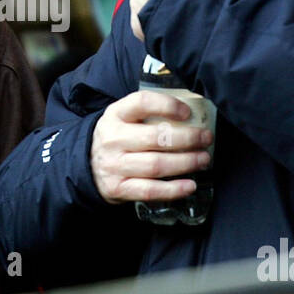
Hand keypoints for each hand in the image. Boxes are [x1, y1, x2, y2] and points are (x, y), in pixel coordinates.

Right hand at [90, 90, 211, 203]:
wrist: (87, 165)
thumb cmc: (118, 138)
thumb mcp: (124, 118)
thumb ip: (150, 114)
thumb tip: (194, 114)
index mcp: (116, 115)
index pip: (142, 103)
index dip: (167, 106)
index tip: (188, 112)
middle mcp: (113, 139)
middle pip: (156, 138)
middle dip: (188, 139)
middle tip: (206, 138)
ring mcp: (114, 165)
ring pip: (156, 165)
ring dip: (186, 163)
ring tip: (203, 159)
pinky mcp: (118, 189)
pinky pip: (150, 190)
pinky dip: (173, 189)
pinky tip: (190, 185)